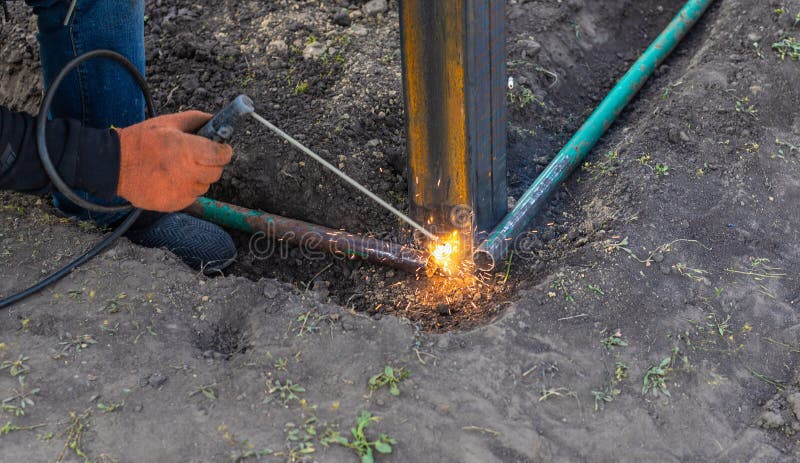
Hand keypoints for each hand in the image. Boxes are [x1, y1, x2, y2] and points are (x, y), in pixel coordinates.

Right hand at [115, 111, 231, 211]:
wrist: (114, 166)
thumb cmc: (141, 141)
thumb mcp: (168, 122)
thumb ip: (196, 119)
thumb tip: (215, 120)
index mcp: (186, 150)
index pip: (221, 155)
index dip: (223, 151)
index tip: (220, 148)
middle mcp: (186, 173)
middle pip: (216, 172)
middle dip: (211, 163)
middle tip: (198, 157)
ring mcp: (181, 191)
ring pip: (204, 185)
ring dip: (198, 177)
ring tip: (179, 168)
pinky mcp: (175, 204)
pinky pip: (192, 196)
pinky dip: (187, 189)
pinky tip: (171, 179)